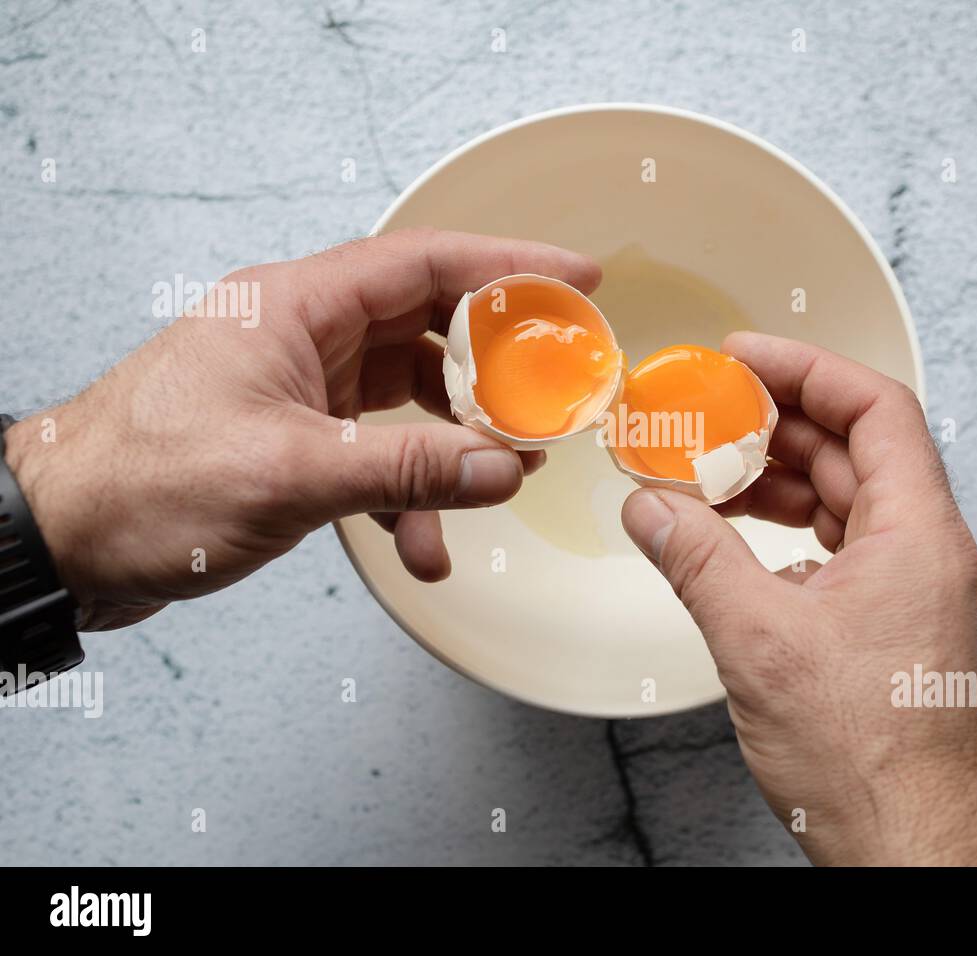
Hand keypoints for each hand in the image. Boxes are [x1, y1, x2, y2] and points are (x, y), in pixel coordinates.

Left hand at [3, 228, 599, 629]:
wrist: (60, 541)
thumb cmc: (141, 484)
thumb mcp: (290, 473)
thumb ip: (407, 469)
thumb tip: (503, 466)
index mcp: (295, 307)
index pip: (424, 262)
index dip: (509, 265)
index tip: (576, 280)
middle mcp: (303, 337)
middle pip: (429, 326)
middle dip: (497, 366)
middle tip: (558, 387)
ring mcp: (300, 390)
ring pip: (410, 399)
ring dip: (456, 443)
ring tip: (503, 475)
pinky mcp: (295, 441)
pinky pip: (379, 455)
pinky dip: (410, 496)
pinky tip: (426, 547)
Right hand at [620, 332, 976, 865]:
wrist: (912, 848)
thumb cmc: (870, 759)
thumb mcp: (760, 642)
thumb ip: (698, 560)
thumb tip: (651, 507)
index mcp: (919, 536)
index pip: (875, 408)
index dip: (805, 369)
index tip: (743, 358)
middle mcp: (928, 555)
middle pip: (854, 451)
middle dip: (775, 425)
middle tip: (707, 414)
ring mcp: (915, 594)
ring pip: (846, 504)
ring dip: (777, 481)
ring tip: (709, 475)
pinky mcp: (893, 630)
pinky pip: (842, 552)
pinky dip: (789, 535)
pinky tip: (743, 547)